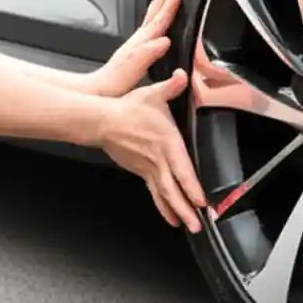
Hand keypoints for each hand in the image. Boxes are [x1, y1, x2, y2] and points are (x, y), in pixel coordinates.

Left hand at [86, 0, 187, 97]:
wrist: (99, 90)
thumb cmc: (115, 82)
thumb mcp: (132, 69)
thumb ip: (148, 54)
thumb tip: (164, 40)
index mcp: (144, 39)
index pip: (163, 13)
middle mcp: (142, 35)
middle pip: (159, 4)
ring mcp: (141, 39)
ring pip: (156, 9)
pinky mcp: (141, 45)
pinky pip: (155, 20)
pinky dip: (162, 9)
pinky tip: (166, 9)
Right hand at [97, 68, 207, 232]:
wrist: (101, 121)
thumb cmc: (127, 109)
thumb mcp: (152, 95)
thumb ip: (171, 87)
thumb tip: (182, 77)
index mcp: (166, 142)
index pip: (182, 168)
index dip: (191, 187)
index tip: (201, 201)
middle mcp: (158, 159)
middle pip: (173, 189)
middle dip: (186, 209)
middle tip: (197, 224)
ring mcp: (148, 168)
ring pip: (164, 194)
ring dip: (176, 211)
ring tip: (188, 225)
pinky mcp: (140, 171)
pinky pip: (155, 192)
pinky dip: (164, 205)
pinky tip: (171, 216)